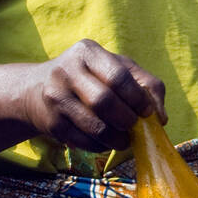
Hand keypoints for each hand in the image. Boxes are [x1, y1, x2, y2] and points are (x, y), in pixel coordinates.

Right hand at [20, 39, 166, 151]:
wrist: (36, 91)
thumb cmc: (90, 78)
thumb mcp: (117, 68)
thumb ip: (146, 85)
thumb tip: (161, 118)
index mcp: (87, 52)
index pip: (118, 76)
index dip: (137, 98)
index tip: (147, 112)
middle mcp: (66, 70)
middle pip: (104, 101)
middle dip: (126, 119)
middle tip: (134, 127)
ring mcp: (55, 96)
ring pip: (93, 125)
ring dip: (115, 138)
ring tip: (124, 140)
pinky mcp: (50, 122)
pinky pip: (82, 140)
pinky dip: (99, 146)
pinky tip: (105, 142)